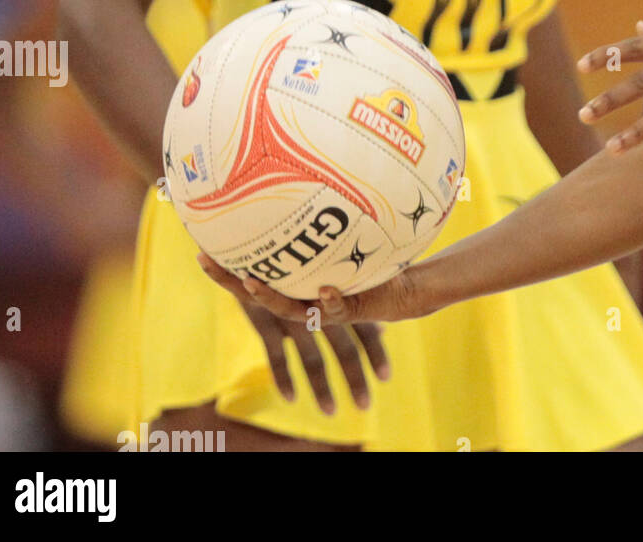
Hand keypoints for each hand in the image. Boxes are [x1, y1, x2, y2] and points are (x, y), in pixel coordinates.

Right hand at [198, 254, 391, 408]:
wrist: (255, 230)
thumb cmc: (301, 246)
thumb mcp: (326, 263)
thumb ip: (345, 279)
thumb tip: (374, 307)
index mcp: (332, 296)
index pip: (363, 329)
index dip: (376, 351)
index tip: (387, 377)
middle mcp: (317, 309)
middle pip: (342, 350)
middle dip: (354, 378)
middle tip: (365, 406)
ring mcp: (294, 316)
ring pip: (312, 358)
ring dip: (321, 386)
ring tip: (330, 411)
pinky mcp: (265, 319)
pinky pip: (276, 355)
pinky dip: (285, 375)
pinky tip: (292, 395)